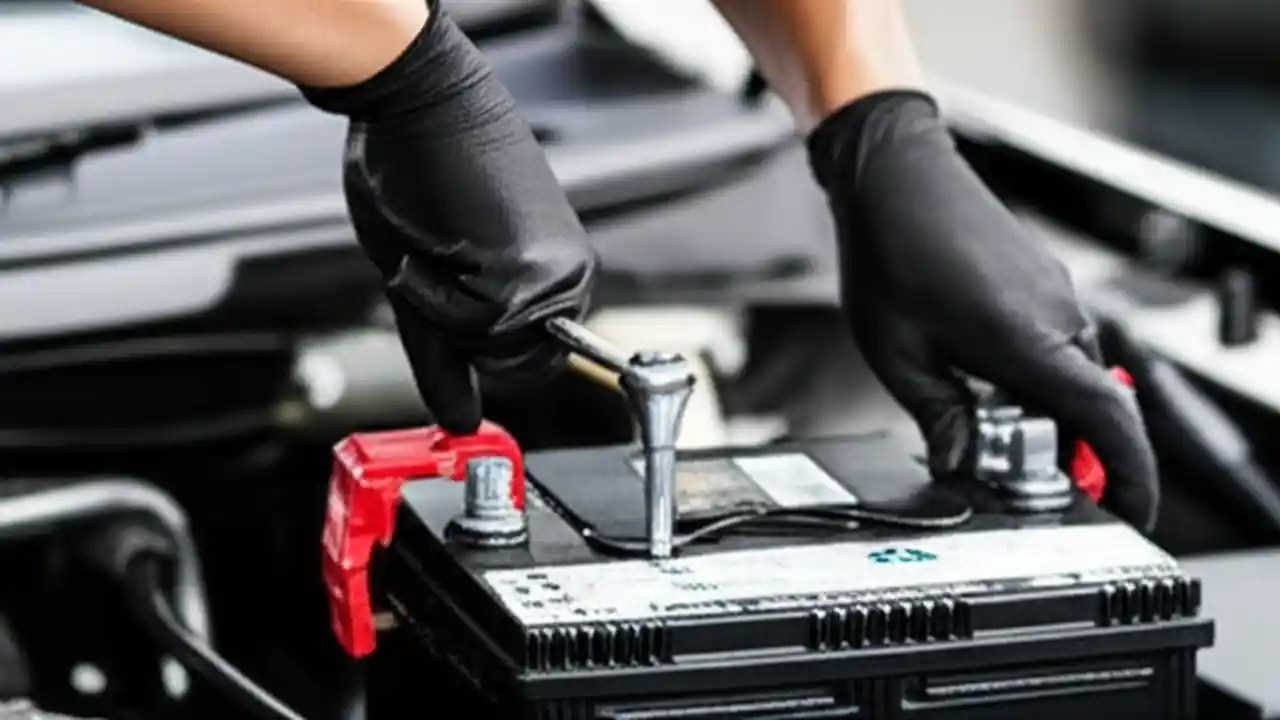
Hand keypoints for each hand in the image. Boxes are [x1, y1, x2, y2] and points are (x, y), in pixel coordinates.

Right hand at [303, 3, 595, 434]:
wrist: (419, 103)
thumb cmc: (423, 173)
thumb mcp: (433, 283)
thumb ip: (449, 359)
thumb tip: (460, 421)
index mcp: (560, 276)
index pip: (529, 363)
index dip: (478, 346)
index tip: (449, 289)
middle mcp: (571, 278)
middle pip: (514, 368)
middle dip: (460, 331)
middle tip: (441, 263)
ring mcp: (555, 278)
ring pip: (488, 351)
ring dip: (439, 306)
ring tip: (437, 243)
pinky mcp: (527, 272)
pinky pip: (470, 325)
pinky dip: (432, 291)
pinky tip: (434, 238)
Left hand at [806, 91, 1157, 530]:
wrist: (896, 178)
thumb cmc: (892, 253)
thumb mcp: (898, 354)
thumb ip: (939, 416)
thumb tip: (961, 464)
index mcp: (1027, 339)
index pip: (1105, 419)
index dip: (1128, 473)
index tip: (1133, 510)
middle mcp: (1058, 318)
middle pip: (1090, 409)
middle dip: (1065, 452)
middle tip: (1012, 473)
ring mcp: (1057, 299)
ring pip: (1073, 378)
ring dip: (1045, 414)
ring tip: (986, 425)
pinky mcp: (1046, 287)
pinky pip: (1059, 348)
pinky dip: (1038, 380)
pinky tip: (986, 382)